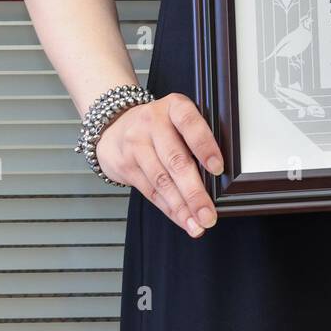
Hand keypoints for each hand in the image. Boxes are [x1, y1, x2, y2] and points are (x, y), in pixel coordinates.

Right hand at [95, 93, 221, 237]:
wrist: (113, 126)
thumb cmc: (158, 124)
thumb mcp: (176, 117)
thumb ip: (194, 136)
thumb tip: (217, 173)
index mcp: (174, 106)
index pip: (190, 123)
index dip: (205, 146)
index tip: (217, 168)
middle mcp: (153, 123)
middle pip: (175, 160)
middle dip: (194, 192)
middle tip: (208, 213)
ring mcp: (136, 144)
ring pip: (162, 181)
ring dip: (181, 207)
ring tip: (197, 224)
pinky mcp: (126, 165)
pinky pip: (151, 191)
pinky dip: (169, 209)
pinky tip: (181, 219)